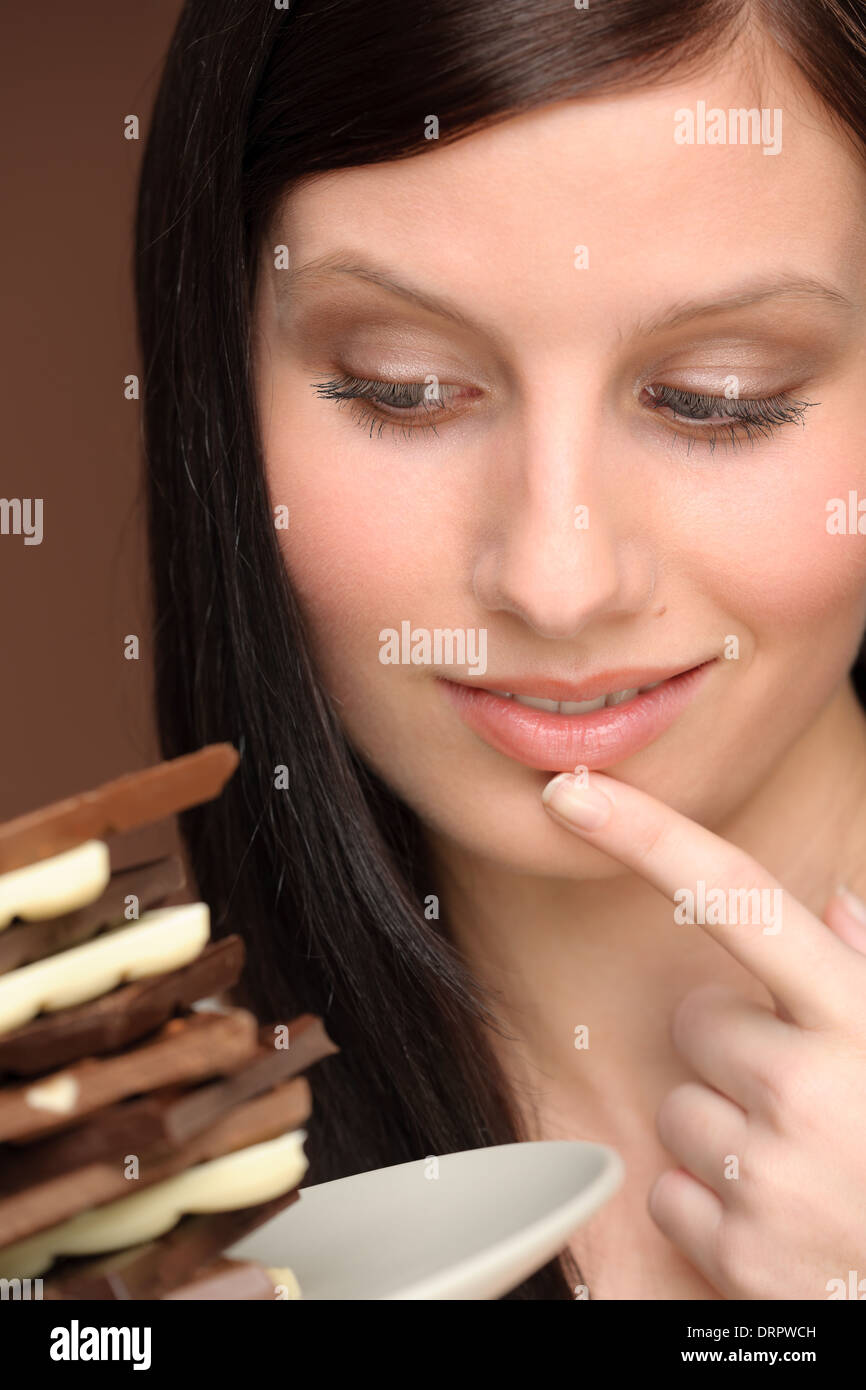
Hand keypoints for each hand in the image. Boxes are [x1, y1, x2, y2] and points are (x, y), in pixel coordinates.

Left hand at [542, 768, 865, 1299]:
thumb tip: (830, 904)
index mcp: (859, 1021)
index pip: (737, 899)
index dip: (649, 835)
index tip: (574, 793)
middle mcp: (812, 1087)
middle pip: (694, 1021)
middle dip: (732, 1052)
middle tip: (803, 1101)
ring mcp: (773, 1174)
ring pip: (675, 1111)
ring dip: (722, 1136)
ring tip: (799, 1167)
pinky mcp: (739, 1254)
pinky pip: (667, 1193)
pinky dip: (709, 1208)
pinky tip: (777, 1222)